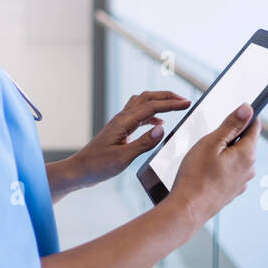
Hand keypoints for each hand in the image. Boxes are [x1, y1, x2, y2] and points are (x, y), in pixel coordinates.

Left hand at [64, 90, 191, 189]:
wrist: (80, 170)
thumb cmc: (98, 165)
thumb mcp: (123, 157)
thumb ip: (144, 143)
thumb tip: (162, 127)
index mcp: (124, 122)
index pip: (152, 107)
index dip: (171, 104)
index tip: (187, 103)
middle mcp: (122, 118)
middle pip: (147, 98)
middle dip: (166, 97)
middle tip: (184, 100)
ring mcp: (120, 123)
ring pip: (142, 104)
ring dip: (159, 102)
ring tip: (175, 106)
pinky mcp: (120, 130)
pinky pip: (138, 115)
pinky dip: (152, 114)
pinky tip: (159, 123)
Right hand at [169, 103, 260, 232]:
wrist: (188, 209)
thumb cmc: (195, 176)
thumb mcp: (211, 142)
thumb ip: (231, 124)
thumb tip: (248, 108)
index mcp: (247, 154)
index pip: (255, 126)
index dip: (244, 115)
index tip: (232, 112)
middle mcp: (249, 169)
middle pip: (245, 141)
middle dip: (230, 135)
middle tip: (209, 138)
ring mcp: (241, 182)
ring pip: (237, 157)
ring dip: (224, 151)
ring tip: (203, 156)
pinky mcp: (232, 190)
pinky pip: (230, 170)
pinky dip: (221, 166)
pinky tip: (205, 170)